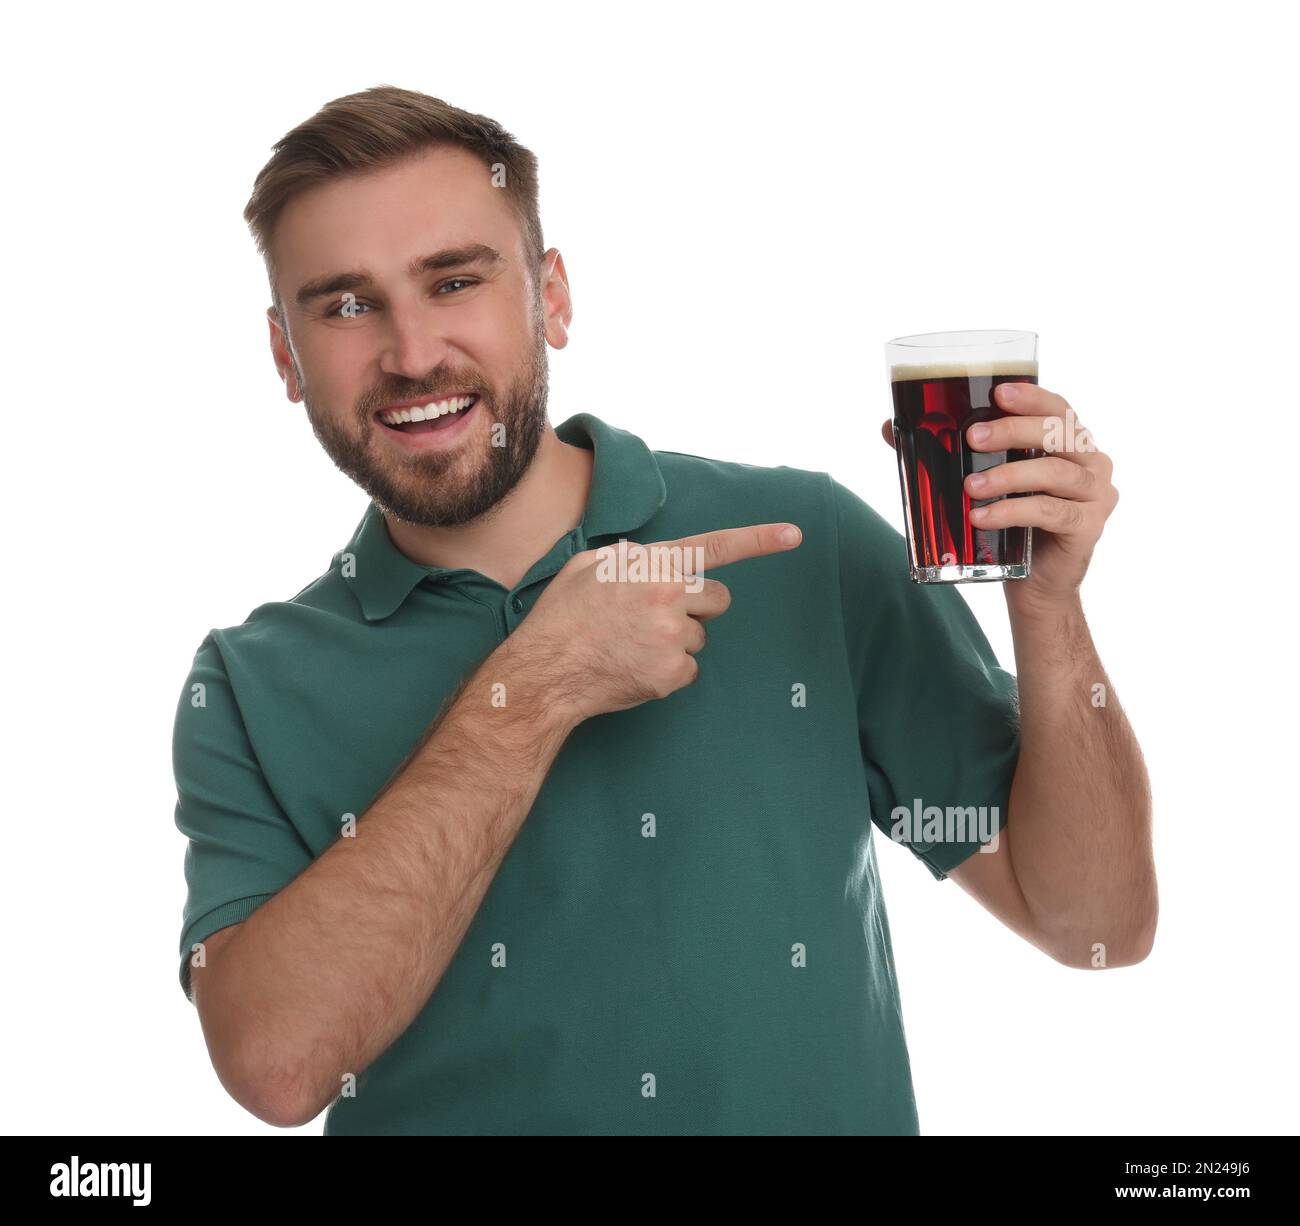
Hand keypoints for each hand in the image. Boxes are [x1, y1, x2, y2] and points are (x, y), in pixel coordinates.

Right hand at [507, 522, 802, 721]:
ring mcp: (674, 634)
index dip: (759, 540)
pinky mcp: (673, 671)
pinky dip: (668, 672)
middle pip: (717, 599)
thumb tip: (644, 557)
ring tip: (633, 645)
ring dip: (677, 642)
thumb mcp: (586, 566)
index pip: (715, 547)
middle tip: (655, 619)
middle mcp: (669, 594)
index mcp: (652, 565)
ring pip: (701, 637)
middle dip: (697, 608)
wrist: (546, 671)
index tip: (794, 535)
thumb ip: (625, 557)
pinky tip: (635, 667)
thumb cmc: (562, 617)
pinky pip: (689, 669)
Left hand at [880, 382, 1117, 610]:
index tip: (998, 394)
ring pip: (1055, 473)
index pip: (1058, 408)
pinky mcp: (1089, 527)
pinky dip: (1013, 511)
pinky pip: (1051, 512)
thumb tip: (890, 428)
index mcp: (1071, 443)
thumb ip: (946, 453)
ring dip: (1008, 475)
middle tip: (971, 438)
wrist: (1036, 586)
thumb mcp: (984, 482)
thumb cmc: (1010, 526)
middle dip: (1012, 431)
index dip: (1032, 397)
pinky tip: (982, 518)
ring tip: (970, 486)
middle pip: (1059, 433)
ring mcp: (1097, 495)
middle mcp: (1093, 462)